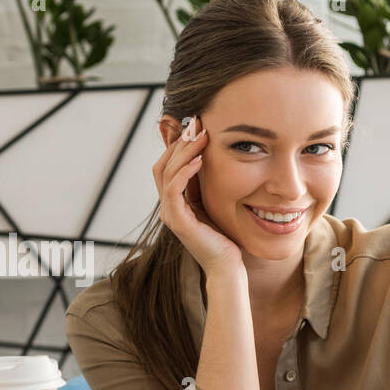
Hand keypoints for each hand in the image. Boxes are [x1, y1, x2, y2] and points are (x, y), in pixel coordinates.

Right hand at [152, 115, 242, 276]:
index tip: (196, 124)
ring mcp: (170, 215)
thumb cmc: (224, 236)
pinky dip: (184, 172)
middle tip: (197, 123)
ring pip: (166, 174)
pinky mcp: (178, 222)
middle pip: (162, 165)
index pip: (166, 165)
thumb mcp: (214, 202)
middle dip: (178, 142)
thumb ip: (206, 183)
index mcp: (174, 202)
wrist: (227, 266)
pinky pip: (173, 190)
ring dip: (183, 151)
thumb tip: (208, 155)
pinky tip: (199, 160)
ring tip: (201, 136)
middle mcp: (167, 207)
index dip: (177, 143)